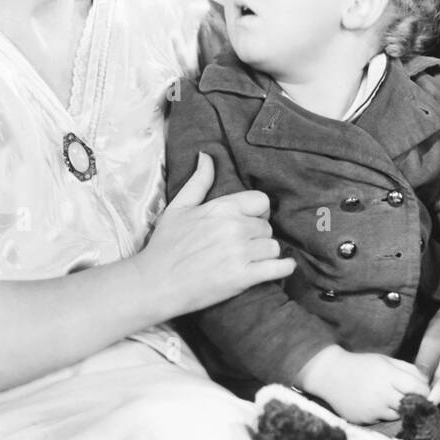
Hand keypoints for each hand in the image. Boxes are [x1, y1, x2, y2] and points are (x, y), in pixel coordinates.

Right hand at [141, 153, 294, 314]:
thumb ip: (198, 181)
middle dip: (257, 236)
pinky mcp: (243, 277)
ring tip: (252, 259)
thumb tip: (206, 155)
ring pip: (273, 247)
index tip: (249, 222)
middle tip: (242, 245)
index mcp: (222, 208)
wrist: (155, 283)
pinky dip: (284, 268)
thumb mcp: (178, 207)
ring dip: (266, 254)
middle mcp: (234, 227)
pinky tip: (282, 267)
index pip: (261, 201)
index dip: (258, 212)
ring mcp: (240, 252)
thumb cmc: (165, 245)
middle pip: (267, 226)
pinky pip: (279, 268)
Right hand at [297, 346, 430, 424]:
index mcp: (389, 375)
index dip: (425, 391)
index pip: (419, 389)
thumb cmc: (361, 365)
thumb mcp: (385, 360)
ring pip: (398, 415)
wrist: (331, 375)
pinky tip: (376, 403)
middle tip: (411, 397)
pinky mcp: (366, 420)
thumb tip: (426, 382)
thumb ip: (407, 369)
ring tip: (390, 398)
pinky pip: (382, 420)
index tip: (423, 390)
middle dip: (415, 402)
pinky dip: (383, 413)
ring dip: (399, 409)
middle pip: (411, 404)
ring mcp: (374, 409)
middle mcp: (383, 394)